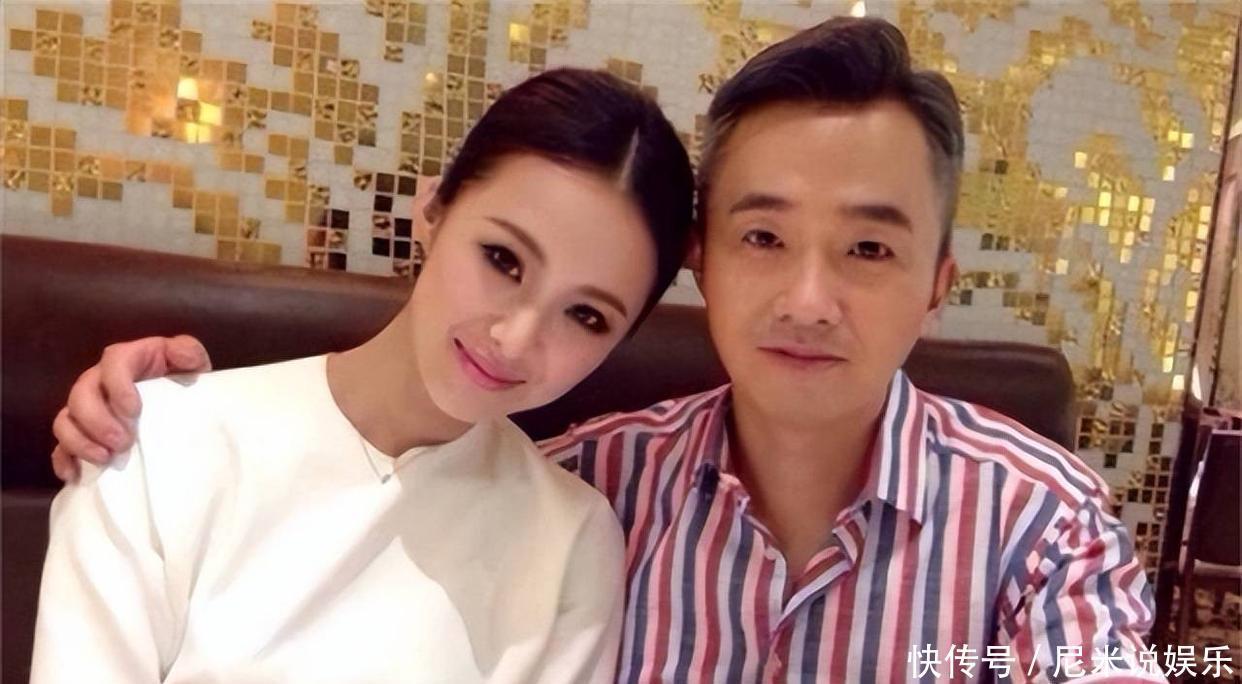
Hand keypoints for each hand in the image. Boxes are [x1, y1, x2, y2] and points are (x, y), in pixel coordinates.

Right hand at [50, 335, 211, 481]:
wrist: (179, 400)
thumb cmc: (180, 379)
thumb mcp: (190, 361)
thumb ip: (188, 352)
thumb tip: (186, 357)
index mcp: (124, 360)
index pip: (113, 364)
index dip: (118, 387)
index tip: (134, 411)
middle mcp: (97, 381)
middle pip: (81, 395)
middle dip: (98, 421)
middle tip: (123, 443)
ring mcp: (85, 408)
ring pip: (65, 420)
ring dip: (80, 442)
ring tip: (106, 459)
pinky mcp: (81, 433)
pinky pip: (59, 446)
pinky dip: (64, 460)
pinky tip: (76, 475)